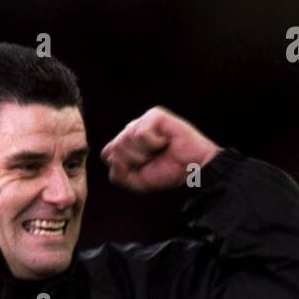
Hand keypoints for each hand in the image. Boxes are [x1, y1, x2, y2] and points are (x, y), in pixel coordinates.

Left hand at [100, 107, 220, 192]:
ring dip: (145, 153)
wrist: (192, 170)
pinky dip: (153, 144)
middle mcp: (131, 130)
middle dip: (134, 161)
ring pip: (126, 139)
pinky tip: (165, 141)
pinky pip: (140, 134)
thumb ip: (117, 175)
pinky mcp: (154, 115)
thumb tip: (111, 157)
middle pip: (115, 148)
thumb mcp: (137, 182)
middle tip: (153, 159)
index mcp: (125, 144)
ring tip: (159, 150)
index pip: (107, 154)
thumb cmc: (167, 173)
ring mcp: (142, 121)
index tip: (141, 169)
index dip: (123, 168)